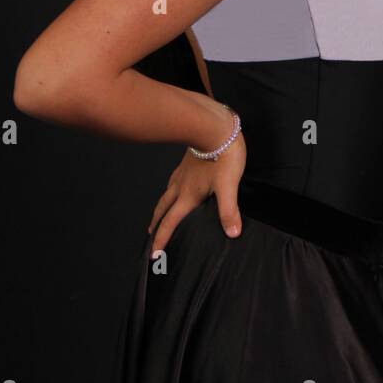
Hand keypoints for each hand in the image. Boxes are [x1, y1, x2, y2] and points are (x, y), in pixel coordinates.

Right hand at [147, 103, 246, 255]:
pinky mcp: (186, 163)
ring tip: (159, 214)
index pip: (171, 222)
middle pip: (163, 209)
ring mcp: (182, 173)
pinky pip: (173, 182)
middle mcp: (181, 186)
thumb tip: (232, 233)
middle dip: (156, 225)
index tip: (154, 255)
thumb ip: (229, 210)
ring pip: (166, 194)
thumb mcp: (228, 185)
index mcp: (188, 195)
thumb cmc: (223, 155)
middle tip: (150, 236)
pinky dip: (169, 191)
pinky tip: (175, 187)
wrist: (215, 127)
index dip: (162, 239)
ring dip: (161, 208)